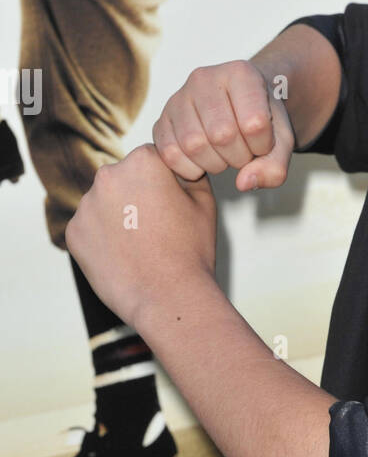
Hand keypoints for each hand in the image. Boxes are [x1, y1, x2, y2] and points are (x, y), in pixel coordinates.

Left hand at [65, 144, 216, 332]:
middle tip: (157, 227)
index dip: (164, 181)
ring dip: (118, 216)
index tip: (171, 204)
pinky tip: (125, 256)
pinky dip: (103, 239)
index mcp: (142, 161)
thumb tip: (179, 165)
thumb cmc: (190, 251)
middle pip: (122, 178)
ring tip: (141, 245)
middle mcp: (108, 176)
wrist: (168, 297)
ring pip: (104, 204)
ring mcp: (86, 205)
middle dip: (136, 196)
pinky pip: (90, 228)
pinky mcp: (74, 233)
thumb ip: (189, 173)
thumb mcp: (205, 201)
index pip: (150, 159)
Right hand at [153, 59, 294, 190]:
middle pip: (222, 135)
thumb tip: (243, 183)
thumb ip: (275, 166)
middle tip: (244, 152)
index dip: (263, 145)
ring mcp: (178, 98)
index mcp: (240, 73)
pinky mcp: (161, 120)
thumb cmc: (261, 121)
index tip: (263, 141)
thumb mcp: (281, 141)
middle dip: (240, 157)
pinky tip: (206, 160)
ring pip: (194, 145)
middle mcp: (204, 78)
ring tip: (226, 155)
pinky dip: (191, 168)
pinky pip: (170, 154)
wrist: (238, 111)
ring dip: (216, 164)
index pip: (254, 123)